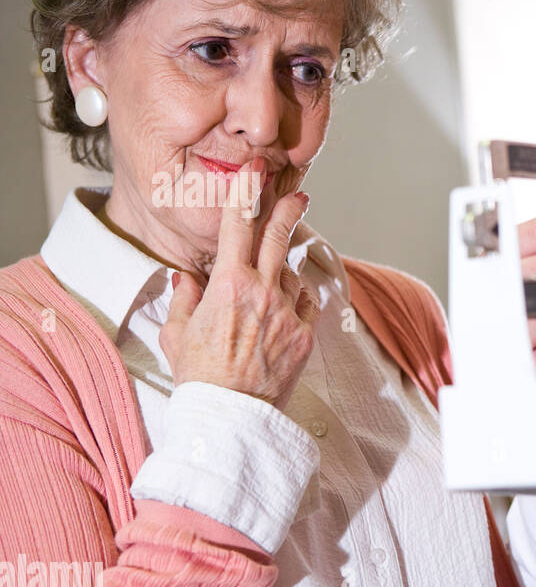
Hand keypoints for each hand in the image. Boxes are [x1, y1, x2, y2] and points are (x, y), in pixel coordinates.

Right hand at [160, 157, 321, 411]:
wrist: (230, 414)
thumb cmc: (199, 375)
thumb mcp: (178, 332)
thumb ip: (185, 298)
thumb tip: (188, 278)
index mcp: (228, 284)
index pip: (239, 225)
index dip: (248, 192)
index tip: (256, 171)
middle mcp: (262, 292)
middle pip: (279, 236)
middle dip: (288, 209)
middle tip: (297, 193)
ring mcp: (287, 312)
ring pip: (292, 274)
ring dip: (283, 271)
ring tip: (269, 285)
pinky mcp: (305, 335)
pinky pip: (307, 303)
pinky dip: (298, 297)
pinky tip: (288, 303)